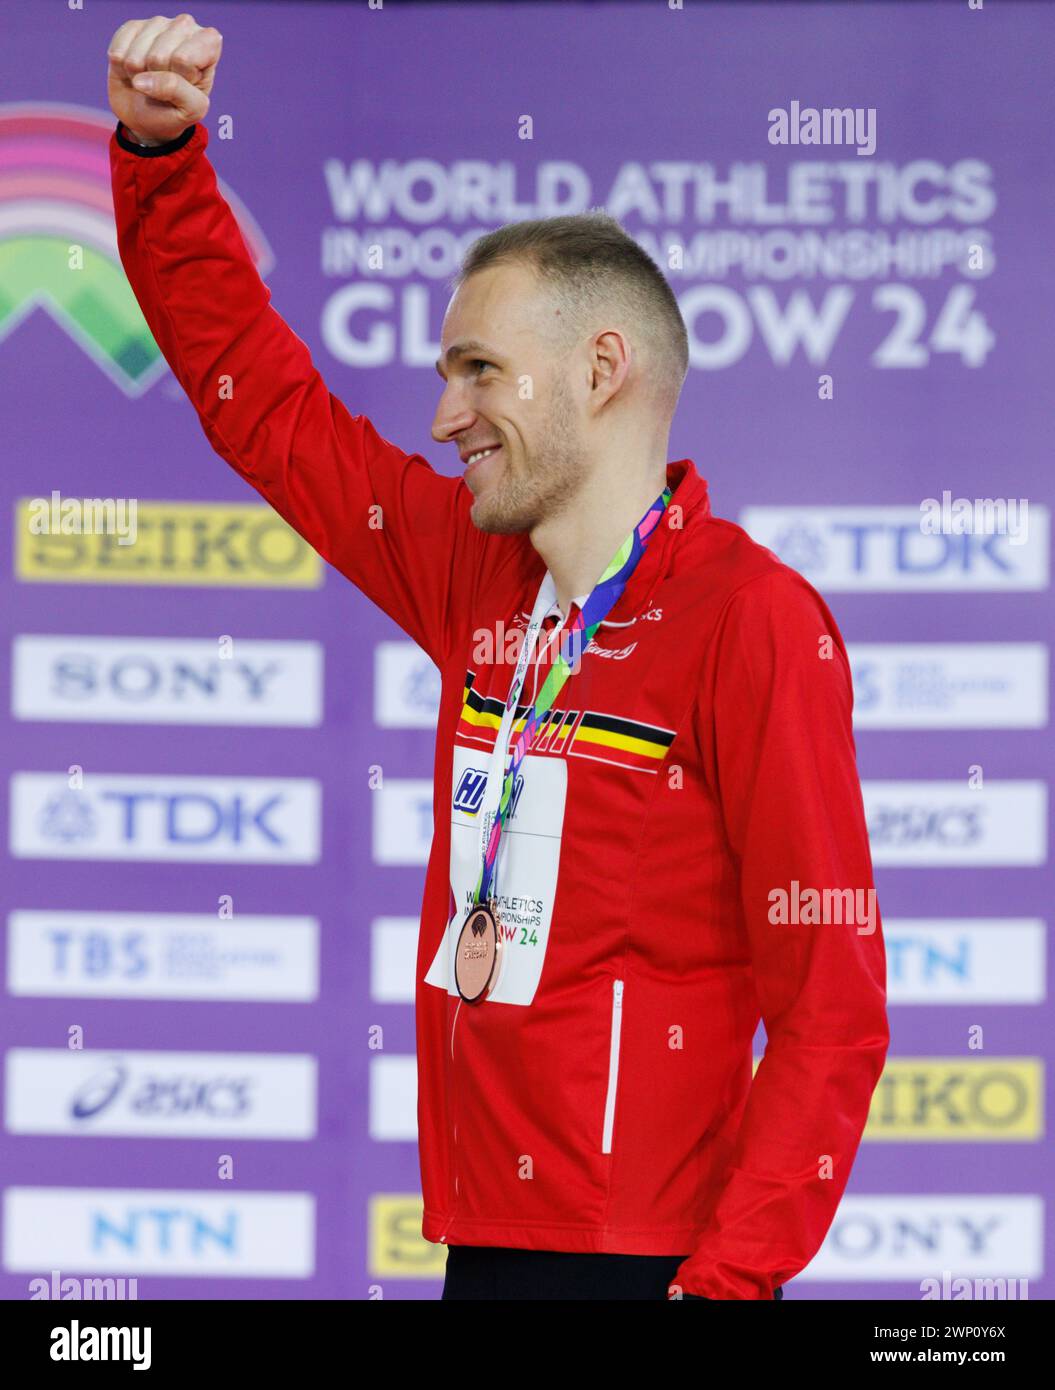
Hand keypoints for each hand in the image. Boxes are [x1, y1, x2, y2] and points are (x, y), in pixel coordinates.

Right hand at [107, 13, 221, 144]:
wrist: (146, 114)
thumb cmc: (176, 110)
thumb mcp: (190, 110)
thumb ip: (177, 91)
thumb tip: (142, 80)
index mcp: (209, 44)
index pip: (185, 58)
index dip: (180, 77)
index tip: (187, 84)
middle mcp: (185, 26)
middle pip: (160, 55)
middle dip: (159, 78)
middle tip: (165, 86)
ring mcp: (157, 23)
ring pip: (138, 53)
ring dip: (140, 75)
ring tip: (151, 79)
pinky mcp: (132, 27)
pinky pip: (119, 50)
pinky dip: (123, 68)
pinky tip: (135, 70)